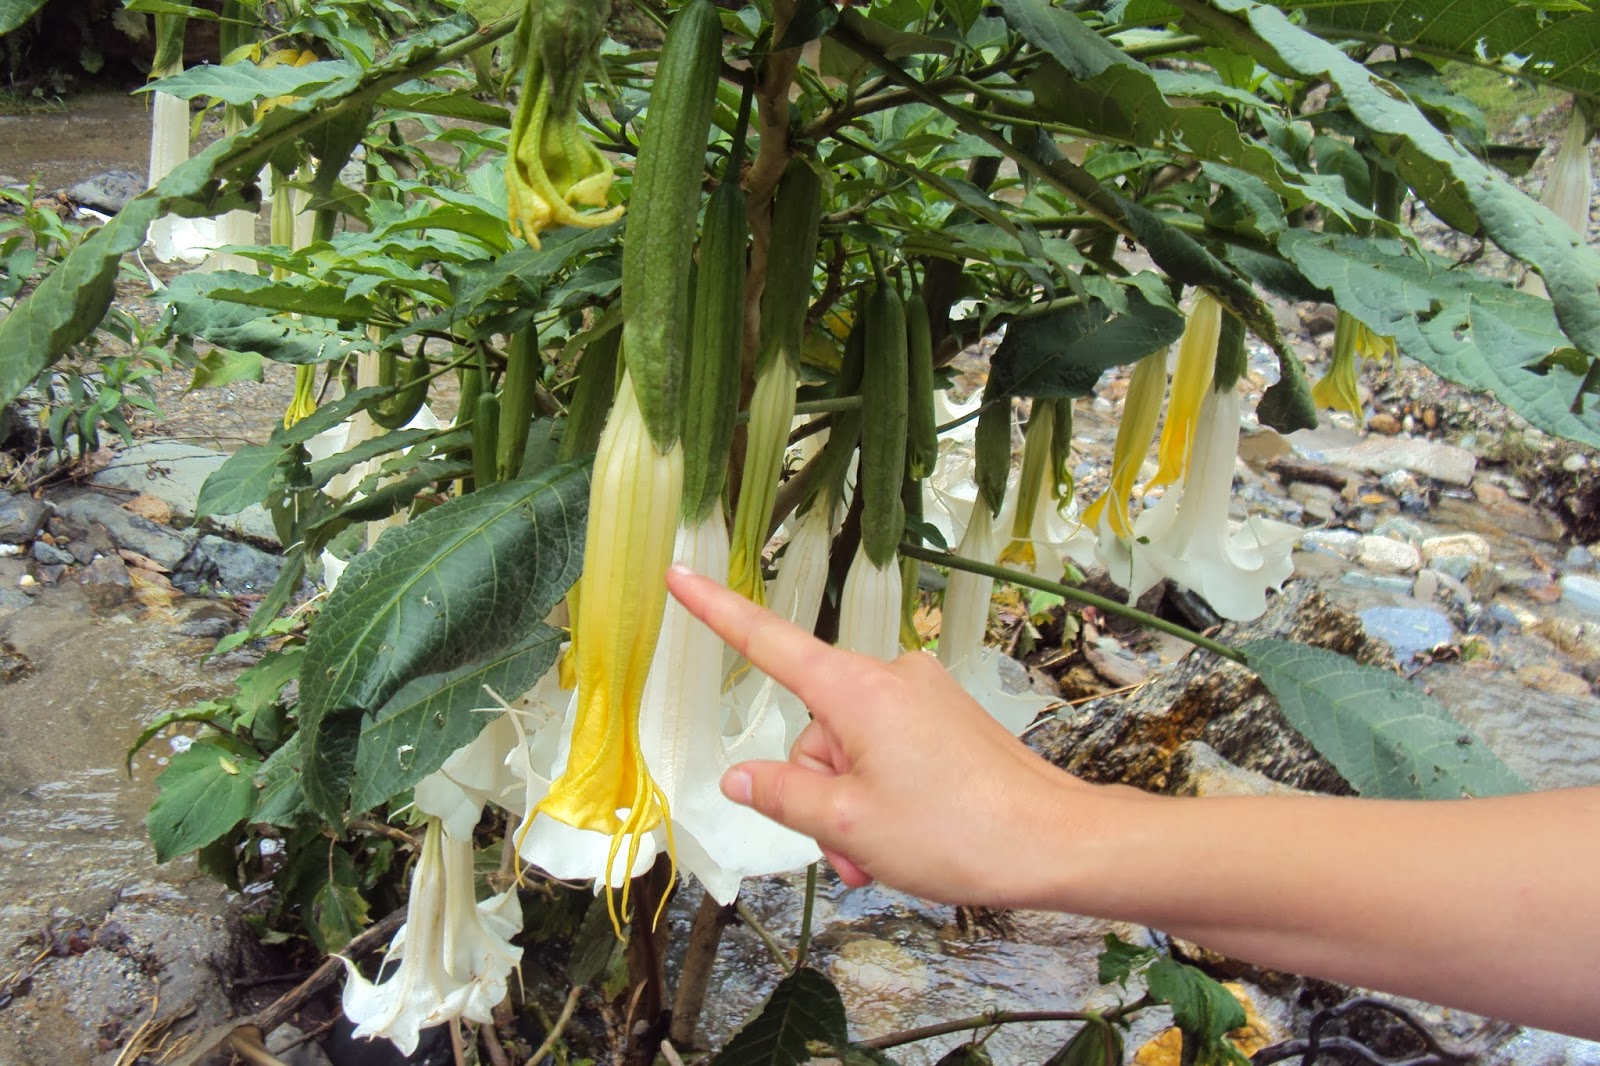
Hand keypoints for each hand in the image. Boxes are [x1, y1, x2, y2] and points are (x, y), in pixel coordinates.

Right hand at [665, 563, 1097, 907]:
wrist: (1056, 842)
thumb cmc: (958, 831)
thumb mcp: (848, 824)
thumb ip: (783, 795)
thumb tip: (740, 778)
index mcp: (857, 690)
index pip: (768, 641)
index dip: (716, 610)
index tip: (679, 574)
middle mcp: (890, 676)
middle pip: (814, 729)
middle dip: (820, 791)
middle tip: (850, 849)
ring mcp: (923, 695)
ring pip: (851, 747)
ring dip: (854, 804)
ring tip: (882, 855)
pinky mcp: (947, 717)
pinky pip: (889, 748)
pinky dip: (884, 791)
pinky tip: (906, 835)